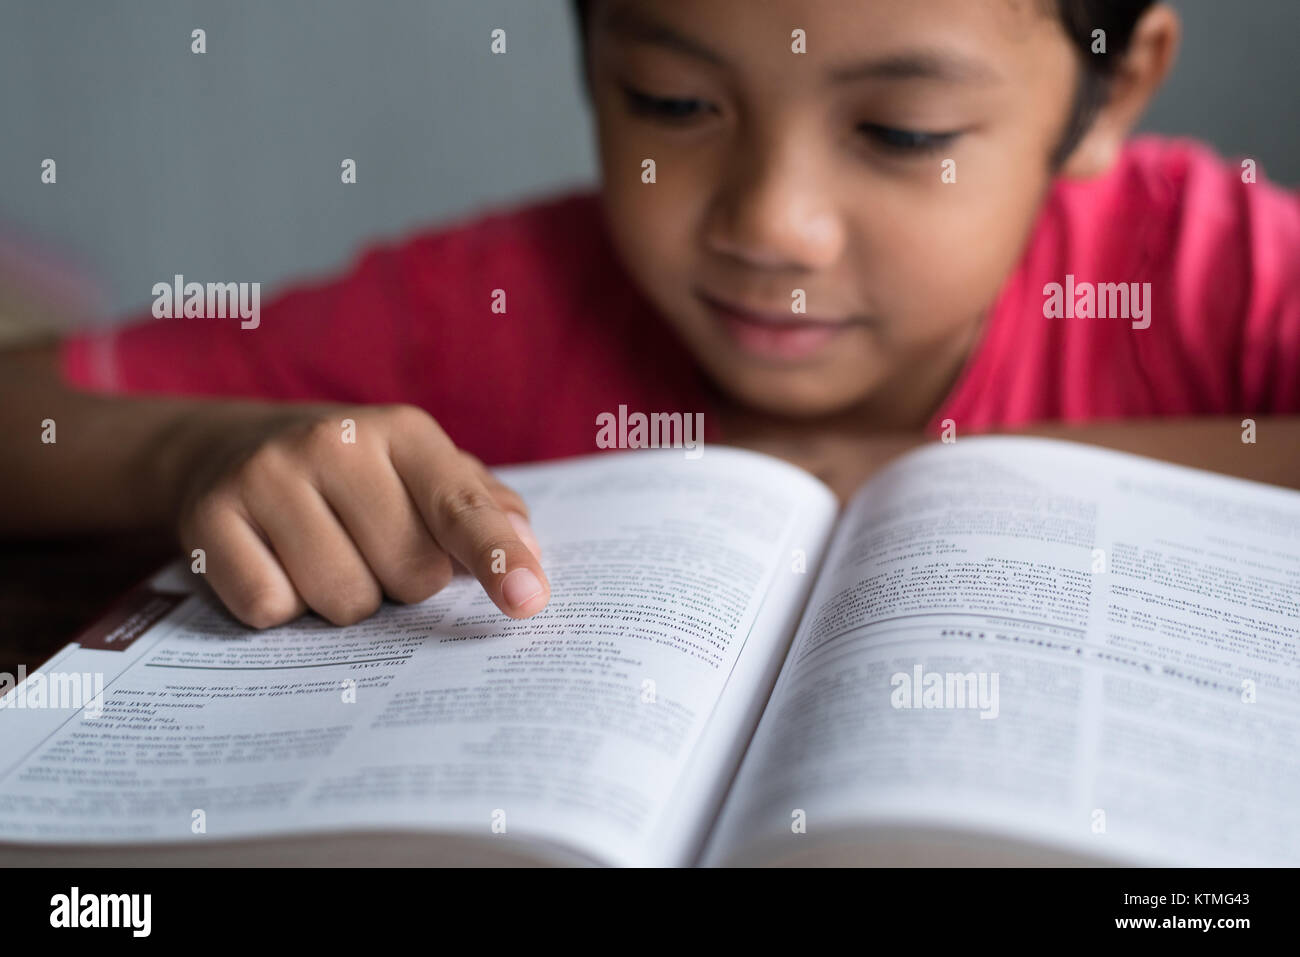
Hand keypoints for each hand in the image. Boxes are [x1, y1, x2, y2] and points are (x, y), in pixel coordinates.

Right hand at [173, 403, 547, 627]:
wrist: (226, 448)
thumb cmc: (357, 478)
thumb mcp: (423, 474)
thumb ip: (481, 510)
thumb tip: (525, 547)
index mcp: (404, 432)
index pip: (461, 507)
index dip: (497, 557)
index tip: (527, 600)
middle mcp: (334, 441)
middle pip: (410, 575)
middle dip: (404, 584)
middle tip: (372, 547)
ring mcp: (267, 477)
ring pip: (345, 601)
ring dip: (347, 601)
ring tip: (325, 555)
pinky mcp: (209, 519)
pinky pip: (272, 610)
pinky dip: (281, 607)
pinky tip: (275, 565)